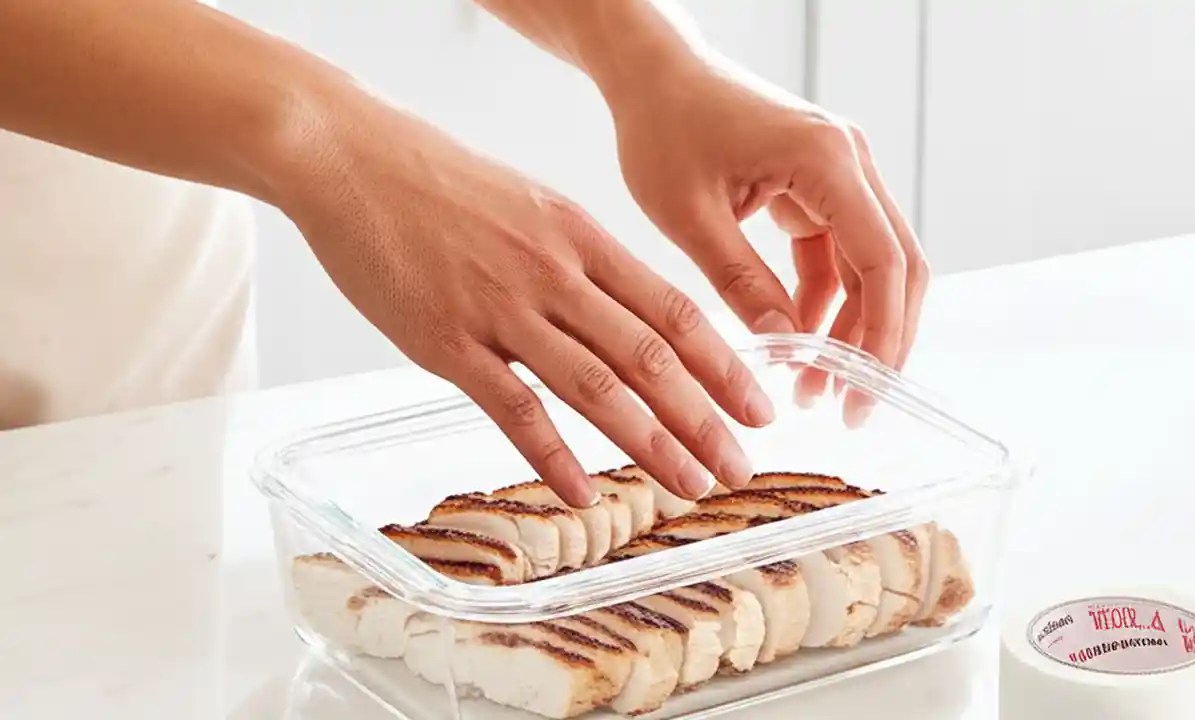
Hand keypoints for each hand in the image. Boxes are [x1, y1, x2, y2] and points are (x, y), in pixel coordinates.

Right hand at [276, 92, 769, 506]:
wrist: (352, 159)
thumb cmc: (442, 182)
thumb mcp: (534, 204)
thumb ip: (582, 261)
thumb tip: (630, 312)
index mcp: (582, 237)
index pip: (674, 311)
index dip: (724, 365)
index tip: (758, 406)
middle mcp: (555, 274)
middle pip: (650, 356)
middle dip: (705, 418)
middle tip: (741, 466)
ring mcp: (502, 309)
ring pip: (596, 387)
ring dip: (650, 443)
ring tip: (690, 485)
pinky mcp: (446, 342)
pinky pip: (514, 409)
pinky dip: (555, 456)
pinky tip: (585, 492)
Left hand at [605, 56, 928, 384]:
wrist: (654, 71)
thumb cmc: (663, 127)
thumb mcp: (689, 215)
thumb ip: (739, 281)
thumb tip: (783, 346)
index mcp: (826, 160)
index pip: (884, 261)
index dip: (883, 336)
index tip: (862, 394)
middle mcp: (850, 161)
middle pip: (896, 267)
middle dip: (878, 342)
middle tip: (849, 409)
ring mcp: (840, 172)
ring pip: (872, 265)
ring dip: (851, 327)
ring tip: (812, 389)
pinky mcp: (820, 184)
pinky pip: (838, 254)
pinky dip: (824, 302)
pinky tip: (797, 343)